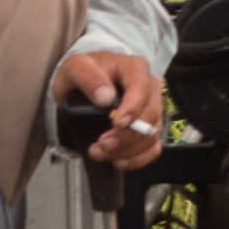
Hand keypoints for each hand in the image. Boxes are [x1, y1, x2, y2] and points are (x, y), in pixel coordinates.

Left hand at [57, 44, 168, 172]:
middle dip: (125, 135)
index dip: (133, 109)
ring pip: (151, 136)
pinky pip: (153, 149)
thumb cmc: (83, 73)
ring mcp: (153, 109)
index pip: (141, 89)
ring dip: (126, 150)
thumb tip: (105, 97)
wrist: (82, 85)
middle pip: (150, 116)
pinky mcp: (150, 129)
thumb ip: (88, 77)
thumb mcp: (76, 67)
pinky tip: (118, 161)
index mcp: (135, 68)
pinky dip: (136, 159)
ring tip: (100, 152)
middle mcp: (150, 88)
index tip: (117, 124)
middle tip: (101, 144)